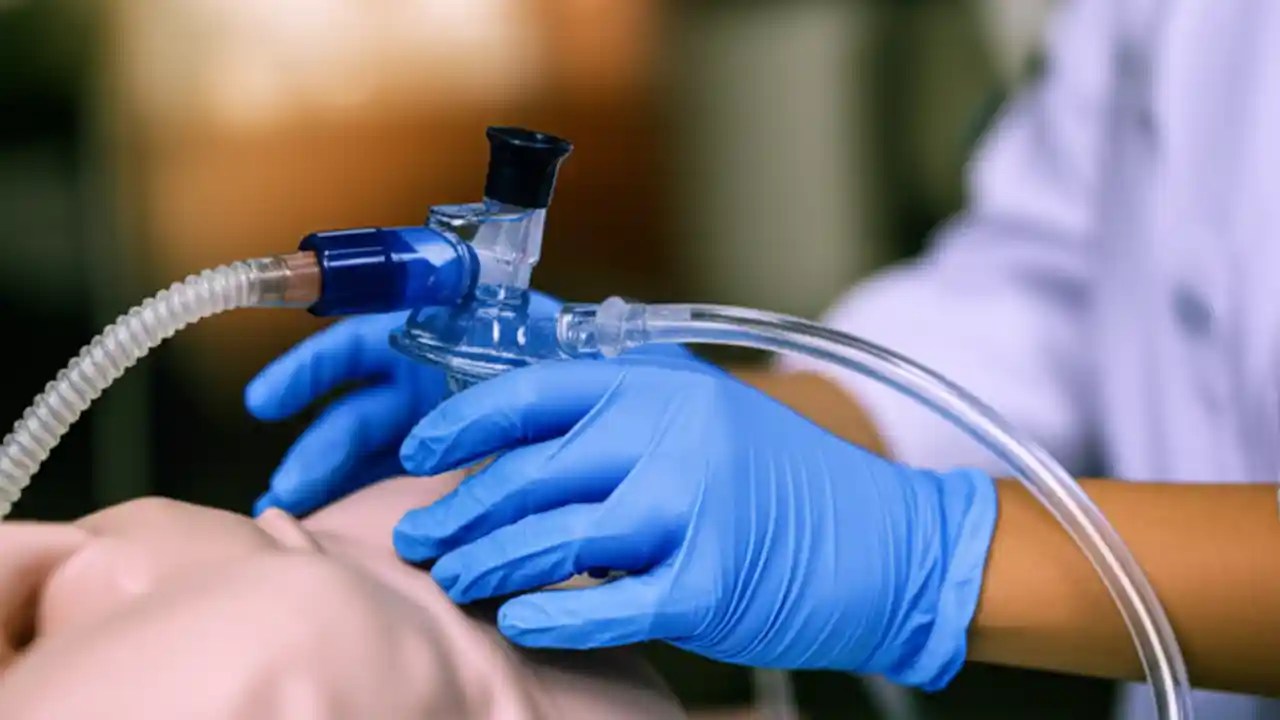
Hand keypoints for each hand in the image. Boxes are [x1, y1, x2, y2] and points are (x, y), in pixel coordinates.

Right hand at [246, 293, 697, 516]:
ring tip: (297, 514)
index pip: (364, 343)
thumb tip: (435, 365)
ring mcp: (436, 418)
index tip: (269, 401)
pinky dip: (358, 493)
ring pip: (367, 448)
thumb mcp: (545, 360)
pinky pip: (391, 474)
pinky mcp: (444, 457)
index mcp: (447, 336)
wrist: (641, 421)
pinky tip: (327, 517)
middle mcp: (433, 375)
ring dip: (328, 476)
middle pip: (359, 407)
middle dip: (319, 445)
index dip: (315, 368)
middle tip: (287, 489)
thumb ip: (490, 362)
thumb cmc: (595, 375)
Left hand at [391, 356, 996, 690]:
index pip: (535, 394)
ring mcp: (692, 508)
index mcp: (663, 385)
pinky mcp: (707, 583)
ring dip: (490, 562)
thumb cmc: (784, 482)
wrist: (886, 543)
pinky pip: (606, 604)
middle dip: (461, 510)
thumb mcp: (706, 416)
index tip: (419, 453)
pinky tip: (518, 621)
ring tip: (453, 578)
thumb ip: (622, 415)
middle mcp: (673, 435)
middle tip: (418, 537)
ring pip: (556, 537)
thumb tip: (518, 436)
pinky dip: (554, 614)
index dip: (463, 425)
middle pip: (532, 472)